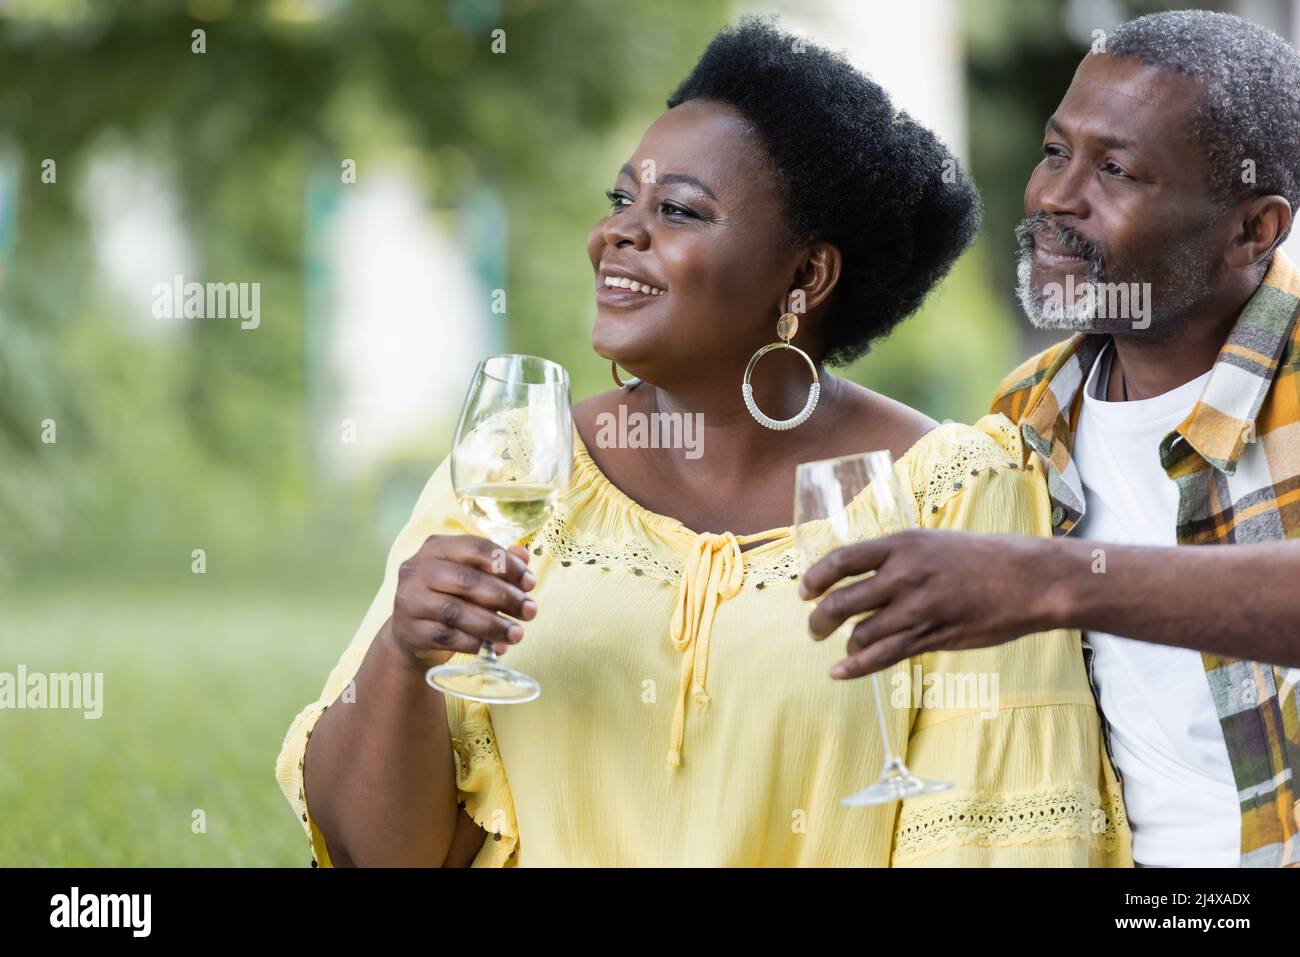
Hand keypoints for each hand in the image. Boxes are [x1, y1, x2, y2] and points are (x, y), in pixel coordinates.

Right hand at [388, 535, 536, 667]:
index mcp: (437, 547)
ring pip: (456, 611)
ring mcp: (410, 601)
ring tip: (516, 634)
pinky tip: (492, 646)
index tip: (530, 583)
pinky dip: (473, 642)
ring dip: (492, 624)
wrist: (413, 632)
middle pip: (466, 580)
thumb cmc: (450, 596)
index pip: (476, 548)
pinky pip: (446, 637)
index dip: (507, 565)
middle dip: (505, 597)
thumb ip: (498, 563)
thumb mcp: (472, 574)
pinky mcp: (411, 630)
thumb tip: (523, 555)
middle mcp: (418, 570)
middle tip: (530, 611)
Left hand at [797, 529, 1056, 678]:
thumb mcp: (931, 542)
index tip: (804, 591)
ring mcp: (916, 608)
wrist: (1026, 579)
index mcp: (901, 546)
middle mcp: (902, 575)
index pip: (841, 560)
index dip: (816, 578)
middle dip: (820, 618)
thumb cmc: (981, 558)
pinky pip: (883, 656)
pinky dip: (855, 667)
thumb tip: (862, 572)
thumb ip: (897, 557)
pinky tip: (839, 671)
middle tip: (815, 627)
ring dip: (845, 643)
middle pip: (841, 601)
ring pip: (860, 633)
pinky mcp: (930, 636)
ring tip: (843, 645)